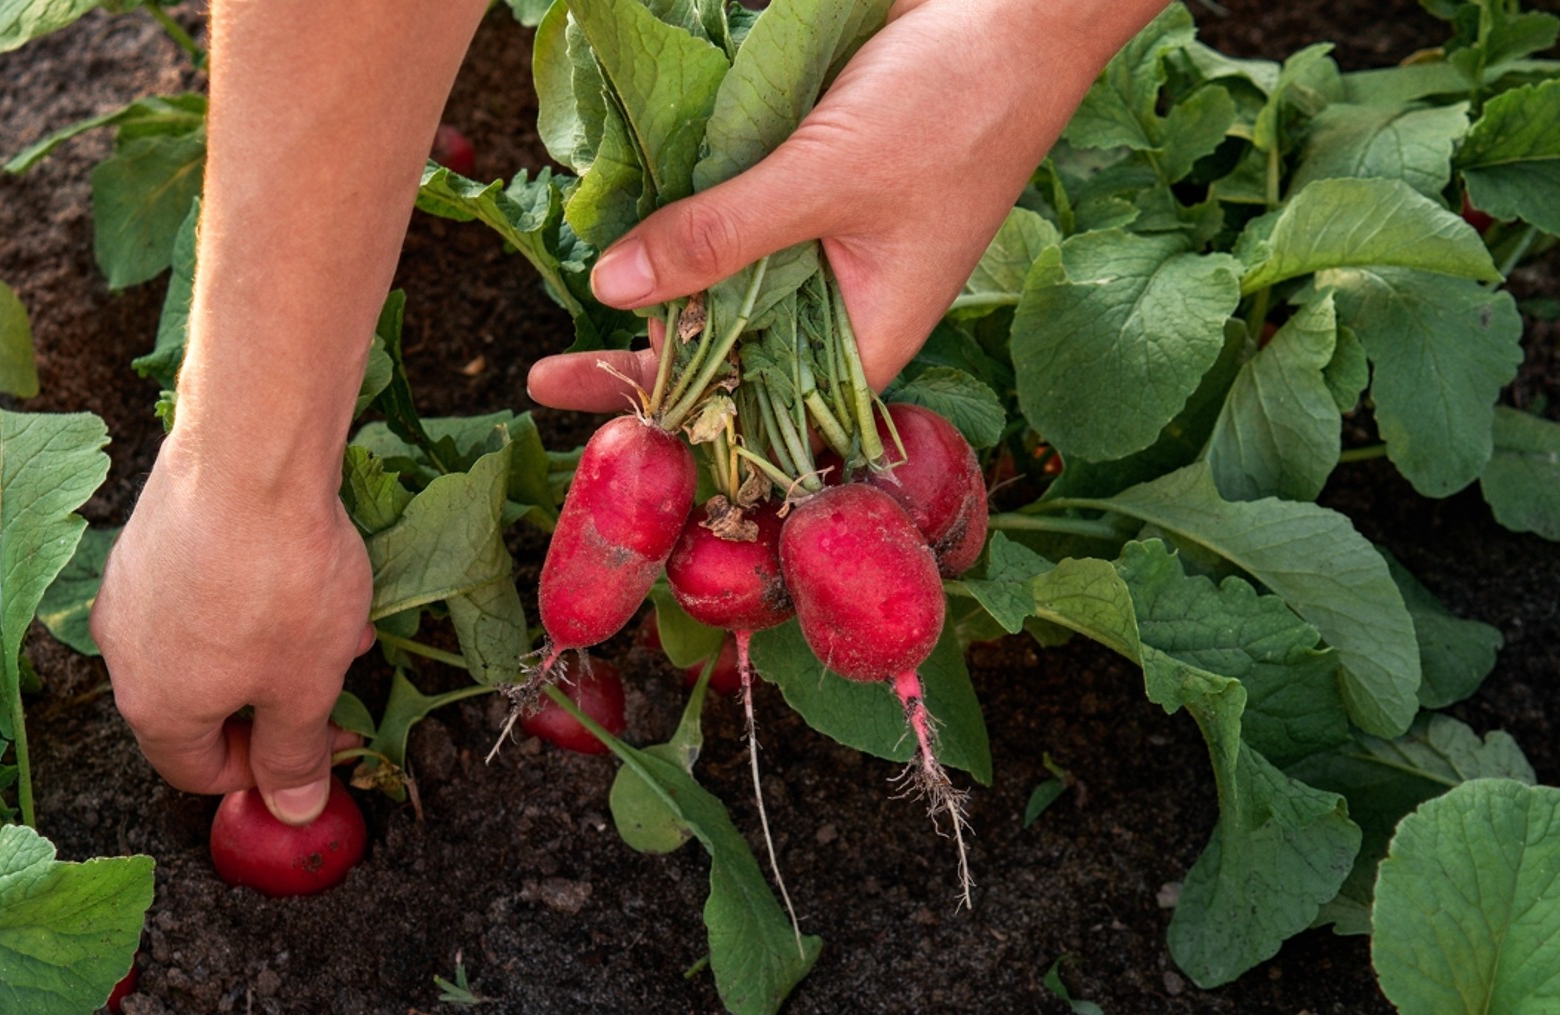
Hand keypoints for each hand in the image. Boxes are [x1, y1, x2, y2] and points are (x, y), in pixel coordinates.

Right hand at [90, 435, 373, 824]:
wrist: (250, 455)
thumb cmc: (278, 580)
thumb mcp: (305, 686)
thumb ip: (295, 755)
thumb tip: (292, 810)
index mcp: (155, 706)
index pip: (195, 771)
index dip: (261, 774)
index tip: (315, 751)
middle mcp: (125, 651)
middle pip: (200, 706)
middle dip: (276, 702)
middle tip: (335, 687)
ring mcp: (131, 587)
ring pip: (207, 642)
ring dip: (274, 648)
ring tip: (338, 623)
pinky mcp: (149, 534)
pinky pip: (201, 589)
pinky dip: (251, 597)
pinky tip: (307, 572)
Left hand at [529, 0, 1165, 411]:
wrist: (1016, 6)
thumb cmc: (956, 102)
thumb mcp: (824, 178)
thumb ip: (719, 237)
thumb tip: (612, 289)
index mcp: (869, 336)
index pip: (758, 410)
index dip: (675, 422)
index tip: (594, 427)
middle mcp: (842, 305)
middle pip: (729, 359)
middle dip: (646, 368)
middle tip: (544, 380)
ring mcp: (823, 248)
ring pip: (724, 292)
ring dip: (658, 297)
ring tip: (569, 322)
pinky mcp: (805, 190)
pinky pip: (734, 226)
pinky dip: (684, 229)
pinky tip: (622, 235)